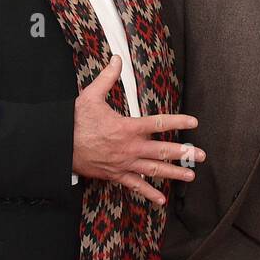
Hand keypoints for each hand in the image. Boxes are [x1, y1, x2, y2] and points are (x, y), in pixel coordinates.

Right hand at [72, 56, 205, 204]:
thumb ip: (107, 78)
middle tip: (201, 156)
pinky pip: (135, 186)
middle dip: (184, 153)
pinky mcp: (115, 175)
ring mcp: (124, 164)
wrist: (57, 146)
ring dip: (174, 173)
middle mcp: (130, 148)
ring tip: (190, 176)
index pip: (159, 124)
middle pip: (162, 151)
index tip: (194, 122)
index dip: (179, 122)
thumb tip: (117, 58)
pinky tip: (161, 200)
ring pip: (154, 170)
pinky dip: (148, 193)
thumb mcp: (91, 96)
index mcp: (127, 127)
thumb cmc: (73, 121)